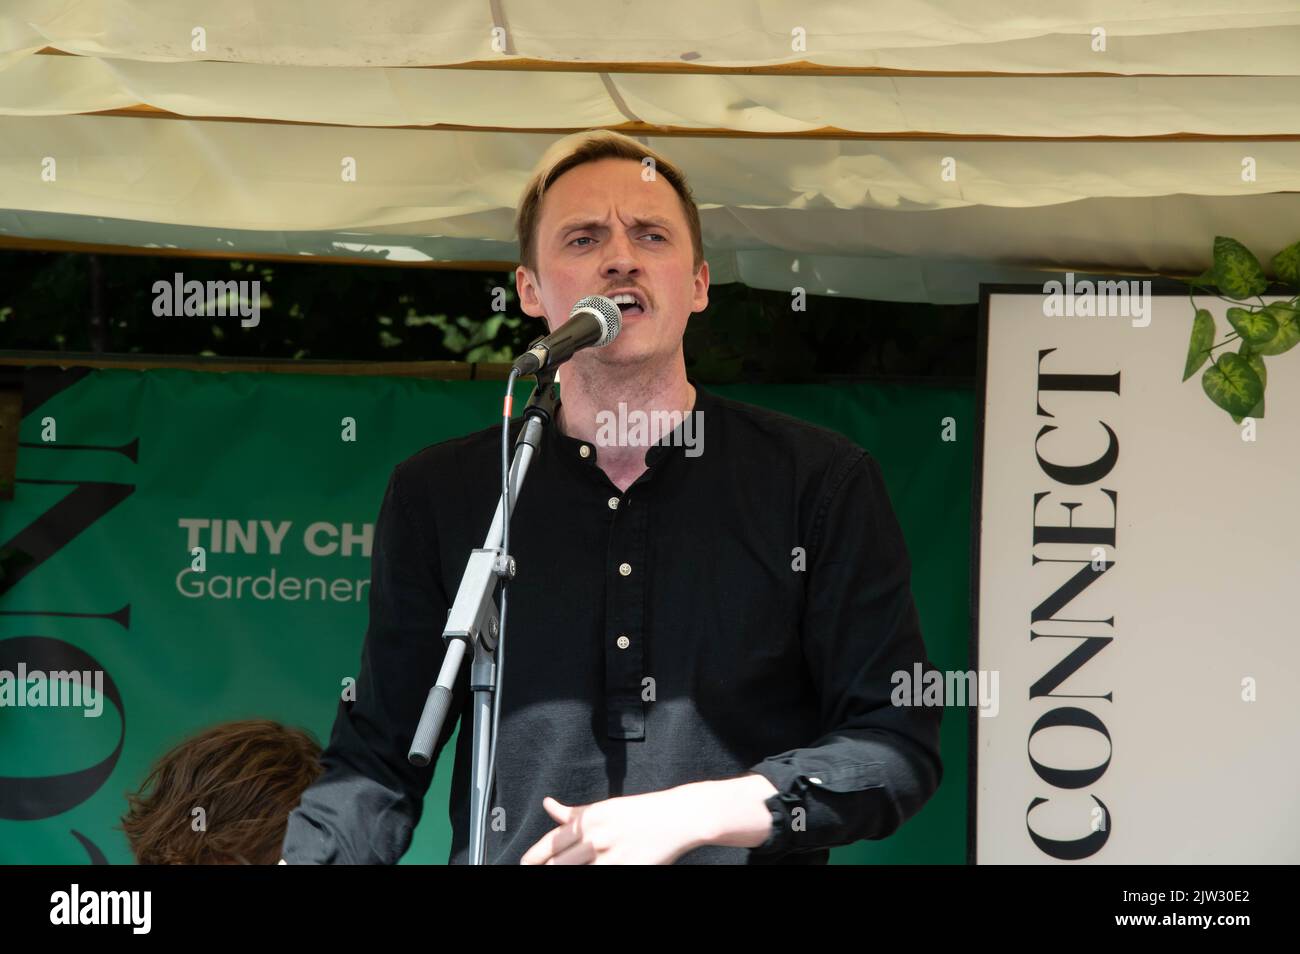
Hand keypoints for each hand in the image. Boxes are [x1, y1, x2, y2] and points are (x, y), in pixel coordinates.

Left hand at [519, 788, 703, 864]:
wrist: (677, 817)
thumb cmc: (642, 812)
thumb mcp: (605, 806)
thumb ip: (575, 812)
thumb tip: (549, 805)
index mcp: (588, 818)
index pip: (551, 842)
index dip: (534, 856)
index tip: (524, 864)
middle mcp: (595, 836)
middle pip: (557, 863)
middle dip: (545, 869)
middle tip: (536, 872)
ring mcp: (609, 855)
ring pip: (573, 871)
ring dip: (563, 874)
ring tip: (562, 872)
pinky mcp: (624, 868)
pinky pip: (597, 876)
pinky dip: (589, 876)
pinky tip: (587, 873)